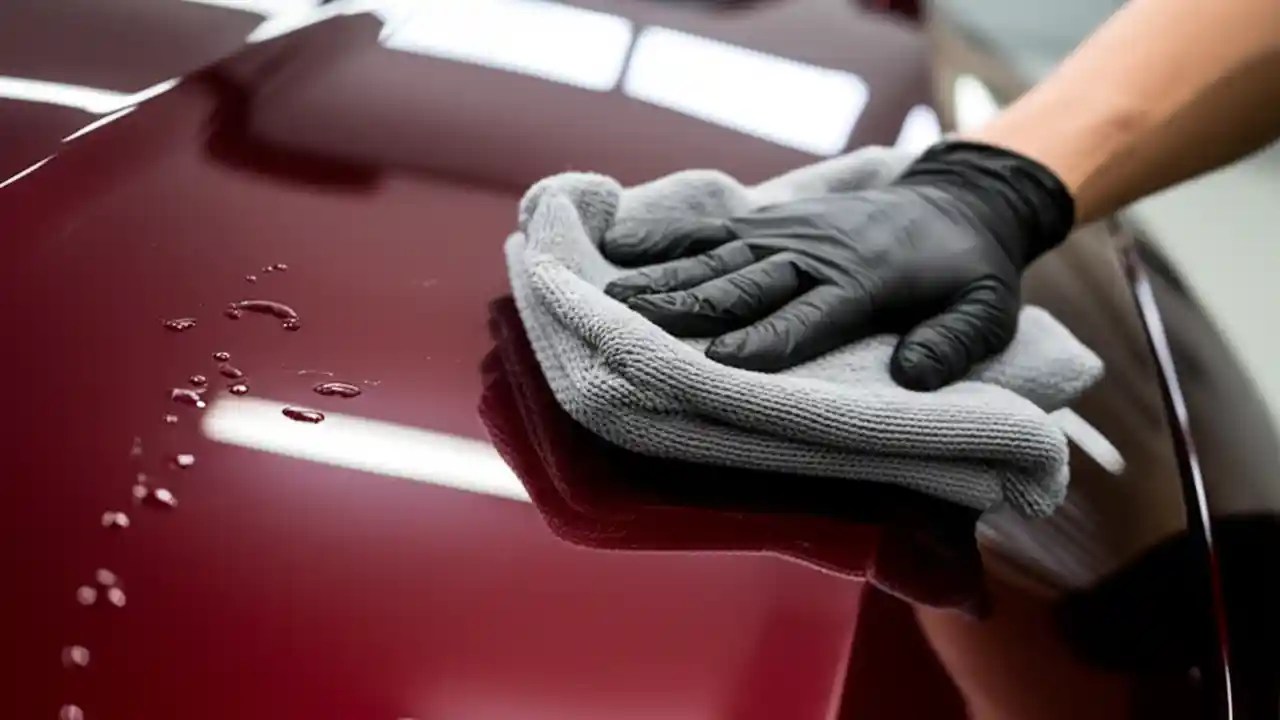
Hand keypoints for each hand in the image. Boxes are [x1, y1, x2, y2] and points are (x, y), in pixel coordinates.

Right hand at [603, 141, 1074, 389]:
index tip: (718, 361)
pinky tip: (622, 249)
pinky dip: (667, 239)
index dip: (766, 340)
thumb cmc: (970, 272)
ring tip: (613, 299)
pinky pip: (714, 228)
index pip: (809, 315)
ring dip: (665, 279)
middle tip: (633, 327)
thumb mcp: (990, 312)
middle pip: (746, 283)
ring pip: (718, 257)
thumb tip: (910, 377)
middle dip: (689, 308)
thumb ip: (953, 344)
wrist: (960, 199)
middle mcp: (817, 251)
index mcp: (867, 281)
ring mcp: (789, 230)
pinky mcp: (773, 218)